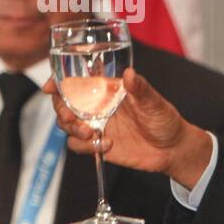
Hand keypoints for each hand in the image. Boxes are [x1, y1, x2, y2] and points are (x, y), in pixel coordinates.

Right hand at [43, 68, 213, 187]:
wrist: (172, 149)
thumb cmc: (165, 119)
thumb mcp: (155, 102)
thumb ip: (140, 89)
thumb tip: (129, 74)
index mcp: (106, 90)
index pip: (76, 81)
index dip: (58, 82)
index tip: (50, 86)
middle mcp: (97, 106)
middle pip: (64, 104)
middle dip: (61, 110)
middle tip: (72, 117)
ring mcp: (96, 126)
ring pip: (67, 126)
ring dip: (72, 129)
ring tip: (90, 132)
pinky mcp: (98, 145)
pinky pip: (78, 145)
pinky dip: (86, 146)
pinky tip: (106, 145)